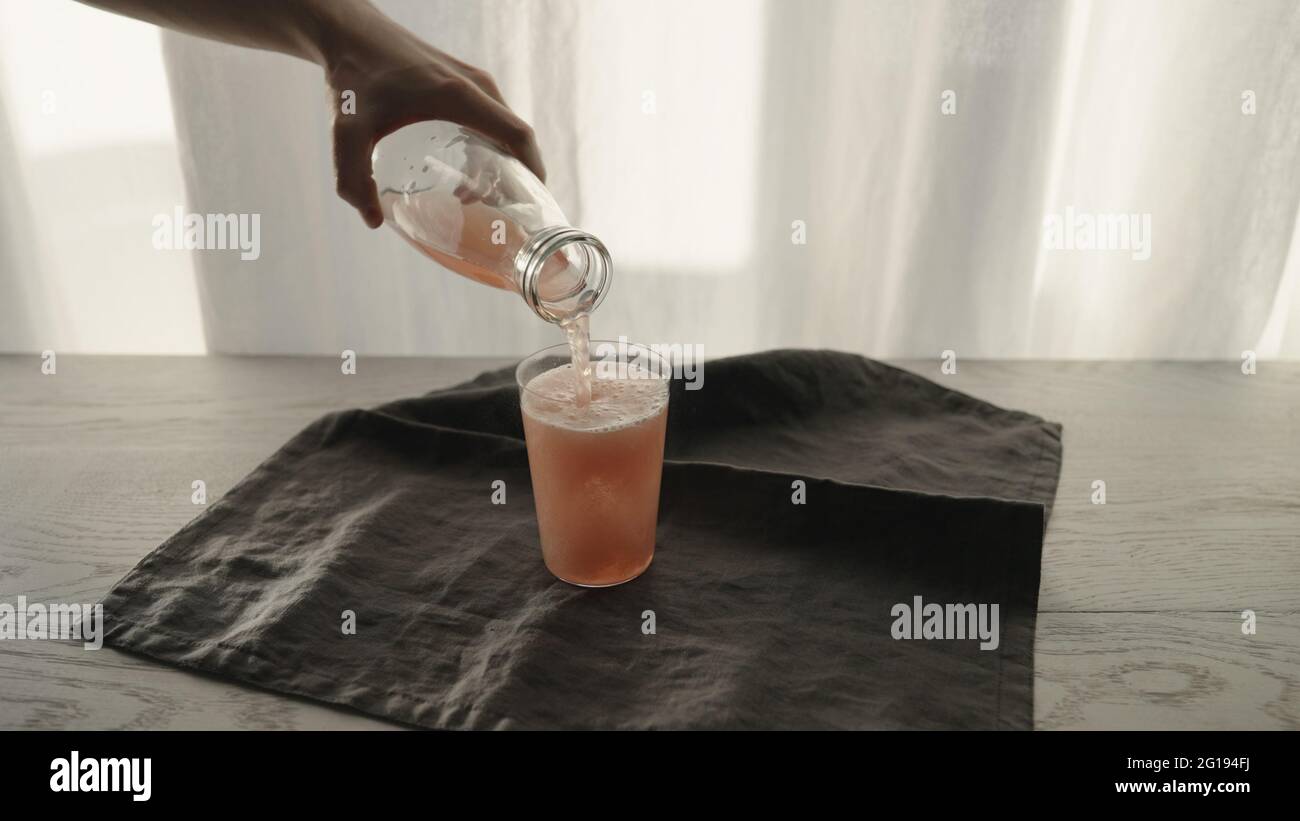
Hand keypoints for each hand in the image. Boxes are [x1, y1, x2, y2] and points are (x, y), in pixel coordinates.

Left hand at [321, 12, 544, 227]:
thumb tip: (373, 220)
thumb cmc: (352, 78)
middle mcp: (475, 85)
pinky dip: (492, 145)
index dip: (533, 170)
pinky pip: (493, 117)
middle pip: (516, 135)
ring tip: (472, 196)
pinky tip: (465, 169)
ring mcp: (472, 80)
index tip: (533, 202)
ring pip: (505, 127)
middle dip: (517, 175)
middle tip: (496, 211)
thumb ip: (352, 178)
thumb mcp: (347, 131)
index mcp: (458, 96)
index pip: (516, 134)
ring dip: (502, 161)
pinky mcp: (464, 79)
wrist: (350, 33)